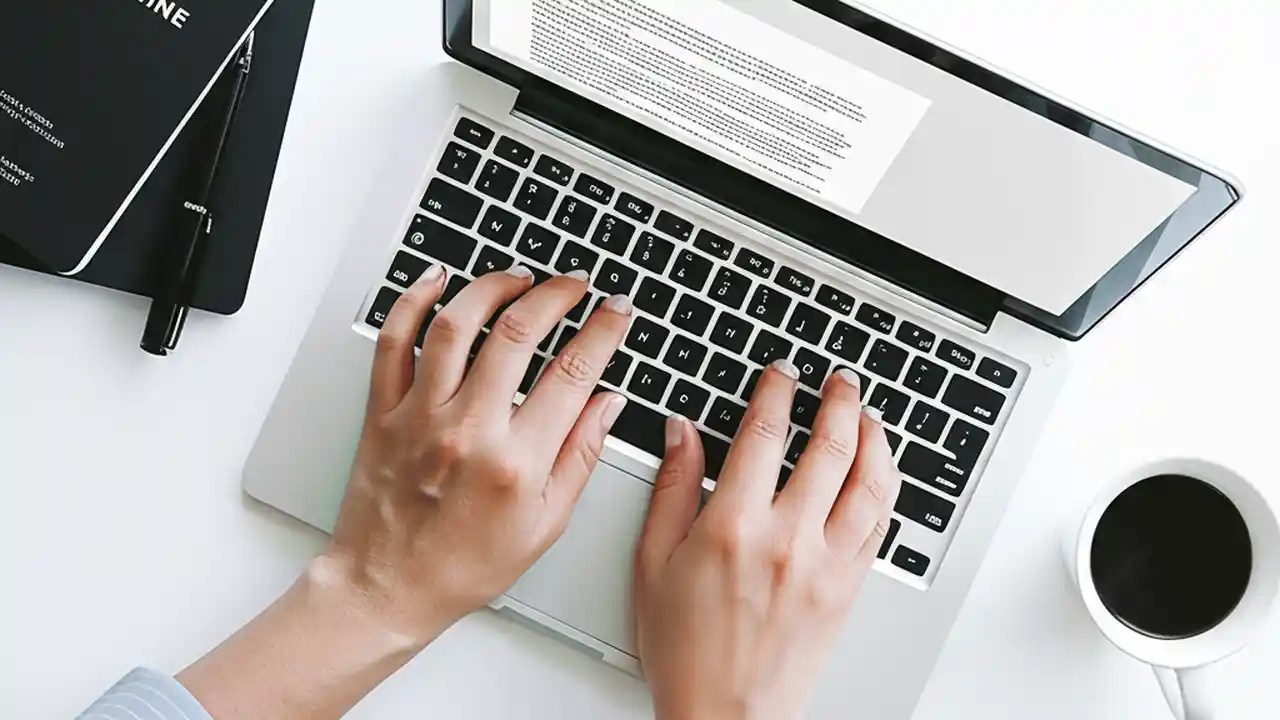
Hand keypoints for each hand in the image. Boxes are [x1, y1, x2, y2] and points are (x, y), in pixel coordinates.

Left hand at [322, 264, 631, 642]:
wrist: (387, 587)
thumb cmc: (465, 565)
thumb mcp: (544, 524)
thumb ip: (581, 456)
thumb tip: (608, 402)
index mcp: (517, 463)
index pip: (573, 374)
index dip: (603, 332)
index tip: (615, 312)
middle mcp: (469, 431)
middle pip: (518, 334)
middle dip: (557, 296)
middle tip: (575, 285)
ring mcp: (421, 417)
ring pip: (458, 325)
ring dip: (493, 288)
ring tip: (519, 278)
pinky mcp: (384, 412)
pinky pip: (394, 342)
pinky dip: (414, 302)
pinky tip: (437, 281)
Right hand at [634, 360, 900, 719]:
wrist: (726, 715)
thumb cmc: (685, 650)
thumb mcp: (653, 563)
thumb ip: (672, 489)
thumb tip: (681, 432)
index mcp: (733, 528)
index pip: (764, 434)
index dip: (776, 393)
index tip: (781, 375)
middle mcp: (788, 540)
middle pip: (830, 447)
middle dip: (838, 402)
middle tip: (838, 382)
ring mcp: (826, 565)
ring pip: (870, 482)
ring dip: (874, 437)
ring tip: (867, 414)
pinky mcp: (848, 588)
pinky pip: (879, 523)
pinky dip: (884, 486)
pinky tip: (877, 470)